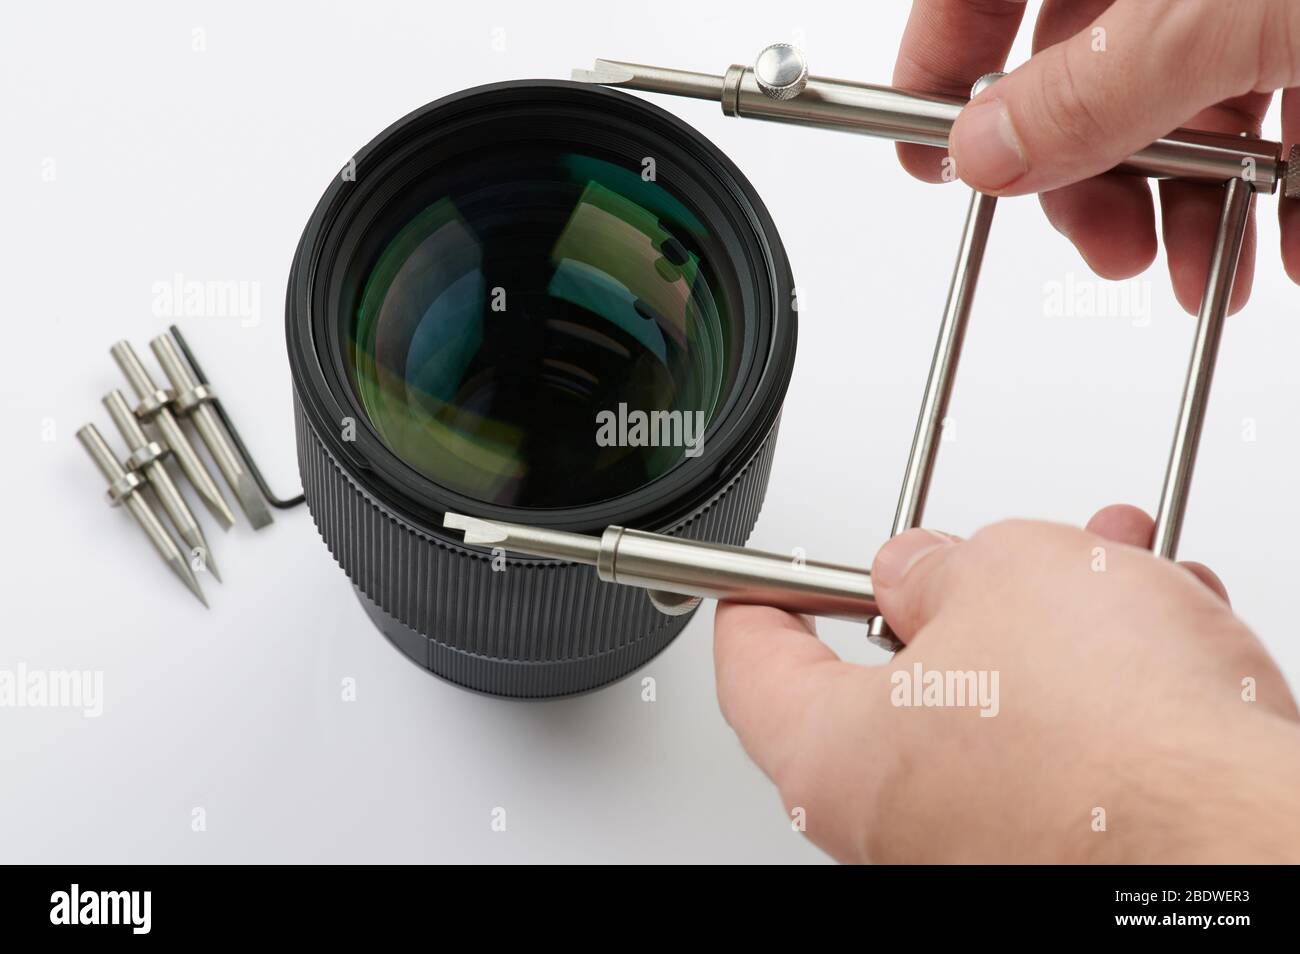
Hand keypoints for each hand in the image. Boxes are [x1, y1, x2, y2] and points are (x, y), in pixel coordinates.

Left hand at [713, 505, 1299, 861]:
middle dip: (957, 596)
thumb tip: (919, 571)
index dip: (757, 601)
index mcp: (834, 757)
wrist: (1250, 838)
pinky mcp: (1064, 852)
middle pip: (889, 684)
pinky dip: (1101, 683)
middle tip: (983, 556)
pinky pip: (1063, 749)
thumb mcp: (1003, 576)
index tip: (766, 578)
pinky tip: (1155, 632)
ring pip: (995, 705)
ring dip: (1051, 625)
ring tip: (1111, 567)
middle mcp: (896, 822)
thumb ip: (933, 565)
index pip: (752, 668)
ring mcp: (981, 846)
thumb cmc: (1118, 737)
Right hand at [893, 0, 1299, 310]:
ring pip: (1180, 107)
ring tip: (1203, 275)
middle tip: (1105, 244)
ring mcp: (1249, 1)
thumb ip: (1101, 81)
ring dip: (1183, 209)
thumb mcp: (1220, 13)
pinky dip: (1273, 193)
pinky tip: (1283, 240)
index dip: (939, 66)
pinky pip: (1272, 119)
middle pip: (1080, 67)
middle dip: (1089, 177)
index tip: (933, 157)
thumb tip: (986, 150)